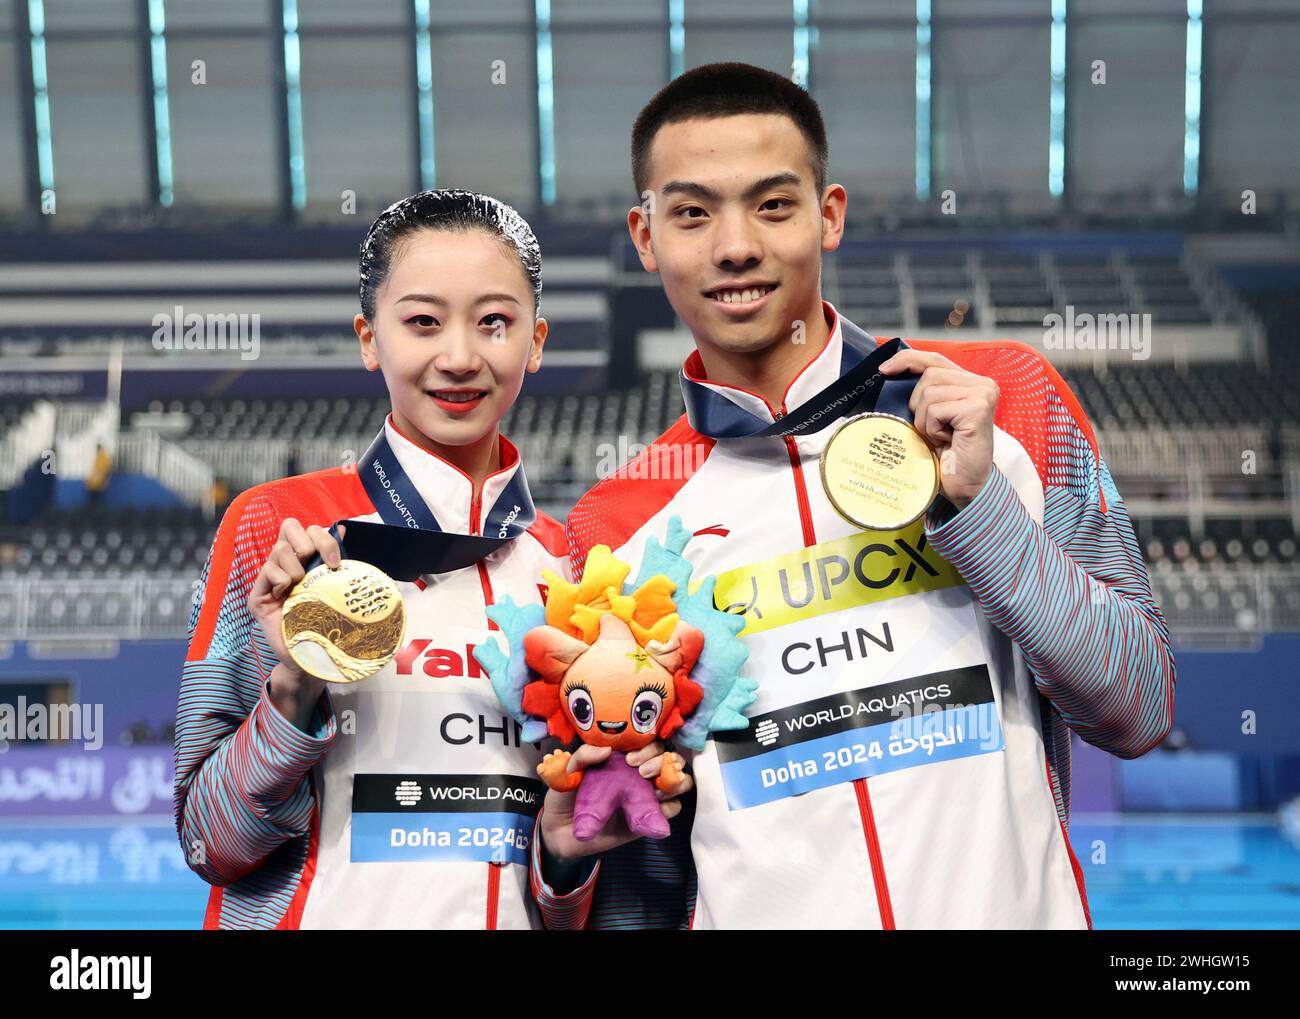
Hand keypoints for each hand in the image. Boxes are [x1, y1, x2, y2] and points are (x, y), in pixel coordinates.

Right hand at [247, 518, 344, 725]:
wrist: (314, 658)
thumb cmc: (327, 623)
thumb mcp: (335, 587)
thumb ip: (335, 558)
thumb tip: (342, 527)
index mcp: (302, 559)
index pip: (305, 528)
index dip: (322, 537)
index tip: (336, 562)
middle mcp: (284, 565)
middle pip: (289, 526)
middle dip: (308, 544)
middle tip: (318, 570)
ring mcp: (269, 579)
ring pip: (279, 549)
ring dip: (297, 568)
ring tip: (302, 589)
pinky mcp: (257, 596)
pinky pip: (268, 571)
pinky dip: (282, 581)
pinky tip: (287, 598)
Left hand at [540, 742, 692, 861]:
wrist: (561, 832)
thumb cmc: (565, 795)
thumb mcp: (568, 771)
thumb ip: (583, 756)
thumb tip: (607, 749)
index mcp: (623, 756)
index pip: (649, 741)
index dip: (647, 746)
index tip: (629, 759)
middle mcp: (640, 772)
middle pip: (670, 757)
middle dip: (662, 760)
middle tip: (642, 773)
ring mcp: (647, 795)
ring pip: (680, 781)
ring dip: (675, 781)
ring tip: (655, 791)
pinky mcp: (650, 817)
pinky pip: (674, 808)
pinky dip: (671, 805)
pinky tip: (655, 807)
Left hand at [879, 349, 997, 509]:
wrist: (964, 486)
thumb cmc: (947, 454)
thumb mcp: (931, 417)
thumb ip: (924, 394)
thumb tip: (889, 372)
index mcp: (971, 382)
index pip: (935, 359)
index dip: (908, 360)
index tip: (884, 369)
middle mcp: (982, 384)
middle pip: (928, 375)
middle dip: (918, 405)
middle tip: (932, 430)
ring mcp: (983, 394)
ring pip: (928, 392)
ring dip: (925, 420)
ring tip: (940, 437)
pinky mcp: (978, 408)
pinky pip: (935, 410)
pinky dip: (932, 428)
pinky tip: (946, 441)